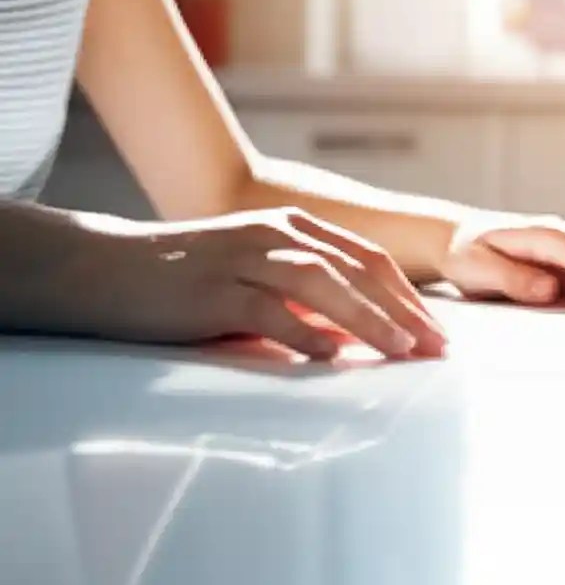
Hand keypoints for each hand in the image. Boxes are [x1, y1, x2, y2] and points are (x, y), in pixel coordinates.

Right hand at [67, 207, 446, 359]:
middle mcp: (275, 234)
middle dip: (402, 310)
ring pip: (321, 285)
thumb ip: (306, 296)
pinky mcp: (214, 291)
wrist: (107, 269)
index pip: (367, 259)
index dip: (407, 295)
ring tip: (400, 350)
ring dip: (367, 319)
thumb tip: (357, 335)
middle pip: (356, 270)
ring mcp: (244, 259)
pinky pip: (268, 311)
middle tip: (436, 348)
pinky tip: (332, 356)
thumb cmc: (190, 278)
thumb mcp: (257, 275)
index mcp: (293, 227)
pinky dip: (304, 333)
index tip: (437, 331)